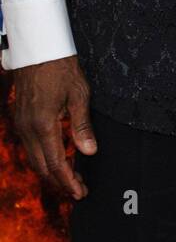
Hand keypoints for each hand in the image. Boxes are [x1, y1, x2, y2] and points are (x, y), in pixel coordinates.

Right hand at [12, 56, 96, 198]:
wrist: (38, 48)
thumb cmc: (61, 68)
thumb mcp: (79, 95)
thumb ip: (82, 126)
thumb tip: (89, 151)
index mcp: (43, 125)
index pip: (55, 164)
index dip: (69, 182)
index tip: (80, 193)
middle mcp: (28, 129)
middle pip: (42, 167)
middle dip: (60, 182)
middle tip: (79, 189)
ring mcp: (21, 124)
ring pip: (34, 159)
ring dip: (51, 171)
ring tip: (72, 177)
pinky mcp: (20, 119)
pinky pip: (30, 147)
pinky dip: (43, 157)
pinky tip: (57, 157)